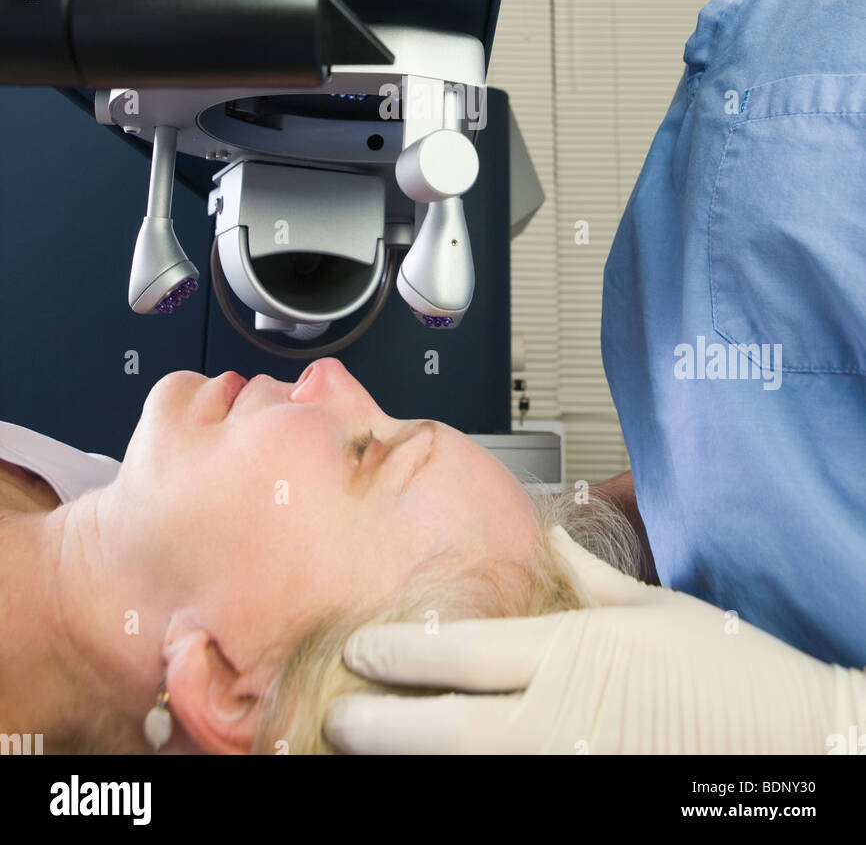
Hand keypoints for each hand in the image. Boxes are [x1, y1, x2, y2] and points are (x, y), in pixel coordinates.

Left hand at [323, 526, 864, 753]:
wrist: (795, 744)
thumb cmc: (731, 671)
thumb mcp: (658, 607)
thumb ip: (591, 577)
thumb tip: (550, 540)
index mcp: (577, 653)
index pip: (464, 655)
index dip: (403, 655)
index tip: (366, 651)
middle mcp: (563, 717)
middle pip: (448, 727)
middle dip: (382, 725)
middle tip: (339, 719)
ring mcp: (572, 768)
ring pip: (468, 770)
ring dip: (413, 763)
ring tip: (369, 754)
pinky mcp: (587, 795)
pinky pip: (509, 790)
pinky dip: (469, 782)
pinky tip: (442, 774)